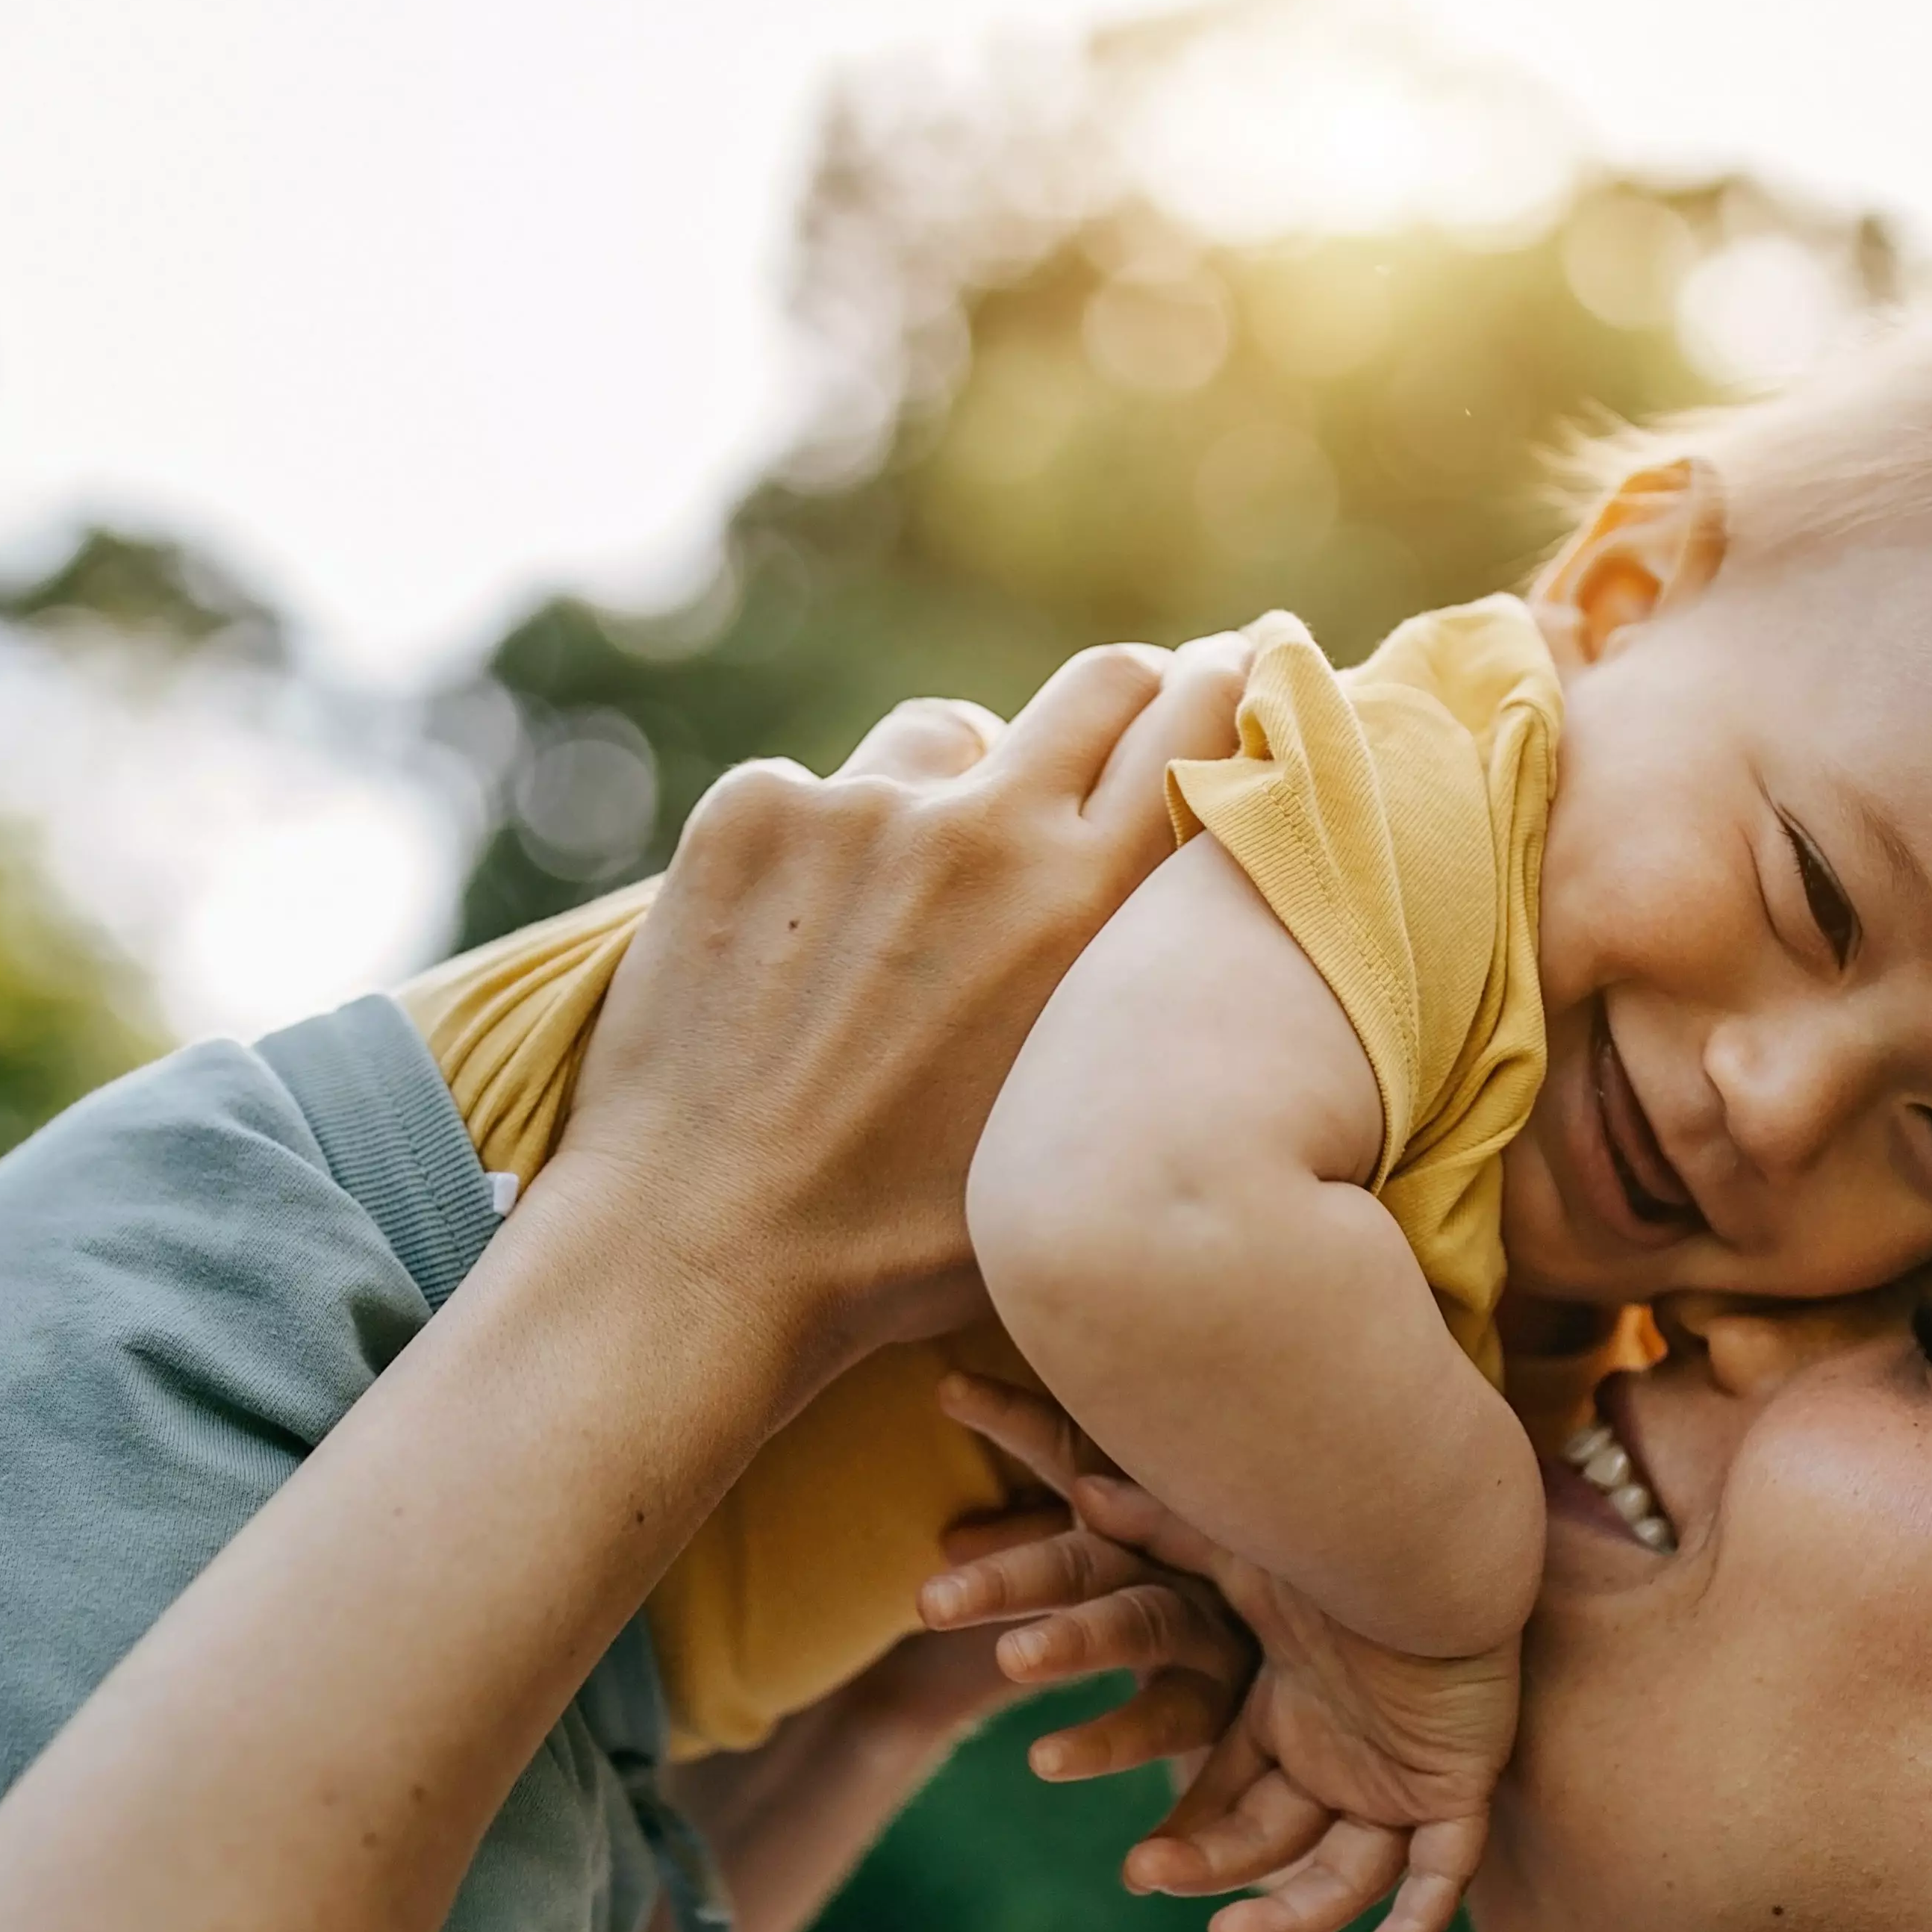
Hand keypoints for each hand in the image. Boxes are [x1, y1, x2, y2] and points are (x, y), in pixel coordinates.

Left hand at [545, 637, 1260, 1391]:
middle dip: (1122, 700)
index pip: (1198, 717)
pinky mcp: (751, 813)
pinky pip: (815, 791)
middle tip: (1106, 745)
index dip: (1223, 686)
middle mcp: (988, 831)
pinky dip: (816, 852)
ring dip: (946, 795)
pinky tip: (792, 957)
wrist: (703, 1253)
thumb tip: (1179, 893)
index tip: (1227, 678)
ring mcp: (859, 810)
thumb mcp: (1078, 1117)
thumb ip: (1136, 992)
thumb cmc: (904, 1232)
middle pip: (1100, 684)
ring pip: (945, 739)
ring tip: (904, 912)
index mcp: (1092, 908)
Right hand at [921, 1373, 1518, 1931]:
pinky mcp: (1456, 1786)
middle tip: (1149, 1875)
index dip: (1187, 1831)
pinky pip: (1441, 1876)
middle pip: (1270, 1839)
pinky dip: (1416, 1924)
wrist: (1450, 1532)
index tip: (1138, 1862)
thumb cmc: (1346, 1528)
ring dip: (1293, 1915)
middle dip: (1209, 1866)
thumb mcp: (1238, 1543)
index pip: (1226, 1794)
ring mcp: (1400, 1776)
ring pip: (1345, 1872)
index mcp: (1288, 1711)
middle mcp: (1340, 1753)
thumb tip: (1081, 1486)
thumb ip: (1163, 1527)